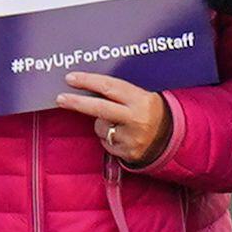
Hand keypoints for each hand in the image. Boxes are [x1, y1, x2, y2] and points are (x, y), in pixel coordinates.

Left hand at [57, 71, 172, 167]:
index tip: (70, 78)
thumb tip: (88, 84)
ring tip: (118, 123)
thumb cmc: (150, 112)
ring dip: (101, 125)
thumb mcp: (142, 96)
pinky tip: (121, 136)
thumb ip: (119, 92)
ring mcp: (132, 138)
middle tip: (60, 98)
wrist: (172, 139)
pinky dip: (108, 139)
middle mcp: (136, 119)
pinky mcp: (128, 153)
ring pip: (100, 128)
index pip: (110, 87)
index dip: (88, 81)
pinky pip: (105, 143)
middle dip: (77, 102)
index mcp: (141, 100)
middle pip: (100, 108)